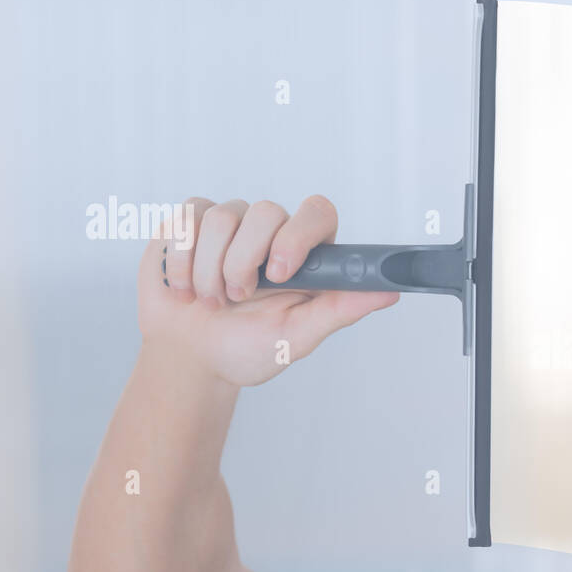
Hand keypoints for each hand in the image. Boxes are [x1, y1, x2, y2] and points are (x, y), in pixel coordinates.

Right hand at [137, 195, 399, 386]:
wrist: (190, 359)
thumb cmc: (247, 349)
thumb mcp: (296, 337)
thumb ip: (340, 310)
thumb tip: (390, 291)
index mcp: (305, 255)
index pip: (317, 213)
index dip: (298, 234)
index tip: (278, 272)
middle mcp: (271, 232)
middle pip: (264, 211)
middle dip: (243, 261)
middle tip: (239, 298)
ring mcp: (231, 224)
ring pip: (222, 217)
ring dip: (209, 269)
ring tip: (211, 301)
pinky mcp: (190, 223)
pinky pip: (186, 219)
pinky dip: (180, 260)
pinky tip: (182, 287)